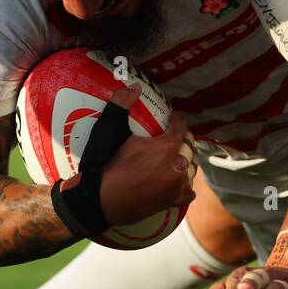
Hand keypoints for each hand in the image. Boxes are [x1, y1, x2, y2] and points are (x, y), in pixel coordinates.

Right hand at [97, 85, 196, 225]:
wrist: (97, 200)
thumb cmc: (105, 163)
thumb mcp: (110, 129)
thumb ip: (121, 103)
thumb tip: (133, 86)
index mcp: (166, 147)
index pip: (180, 128)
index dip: (177, 120)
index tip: (174, 117)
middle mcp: (176, 166)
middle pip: (189, 149)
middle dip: (184, 141)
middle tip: (176, 137)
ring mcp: (174, 186)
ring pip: (189, 170)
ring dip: (186, 163)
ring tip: (179, 158)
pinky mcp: (169, 202)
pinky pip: (186, 194)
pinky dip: (187, 189)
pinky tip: (184, 186)